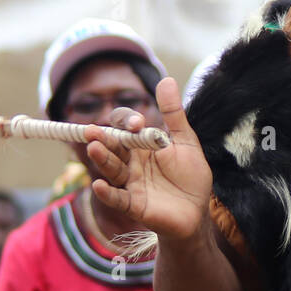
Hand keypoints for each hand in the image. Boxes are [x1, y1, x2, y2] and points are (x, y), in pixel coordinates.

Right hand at [84, 77, 212, 242]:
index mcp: (142, 144)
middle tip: (92, 130)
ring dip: (103, 159)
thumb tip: (166, 79)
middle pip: (113, 147)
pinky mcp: (134, 205)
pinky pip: (117, 198)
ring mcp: (130, 183)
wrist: (198, 210)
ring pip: (113, 169)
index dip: (127, 122)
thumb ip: (173, 114)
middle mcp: (131, 162)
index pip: (124, 127)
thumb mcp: (185, 141)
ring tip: (94, 148)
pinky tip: (98, 184)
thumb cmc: (190, 175)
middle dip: (103, 139)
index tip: (138, 123)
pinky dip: (107, 193)